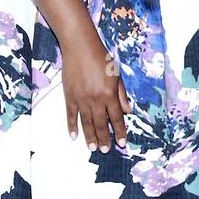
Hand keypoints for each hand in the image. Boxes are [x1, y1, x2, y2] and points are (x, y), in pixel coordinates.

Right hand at [62, 29, 130, 151]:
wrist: (80, 47)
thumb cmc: (101, 58)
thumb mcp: (117, 75)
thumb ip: (122, 95)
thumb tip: (128, 111)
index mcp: (110, 95)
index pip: (116, 118)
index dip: (120, 132)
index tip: (122, 143)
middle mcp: (96, 100)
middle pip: (101, 124)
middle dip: (104, 138)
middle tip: (105, 150)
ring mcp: (82, 99)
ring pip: (86, 123)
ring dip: (90, 136)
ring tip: (92, 148)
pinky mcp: (70, 96)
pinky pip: (71, 115)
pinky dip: (72, 126)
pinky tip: (74, 136)